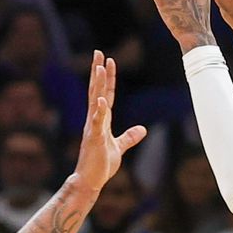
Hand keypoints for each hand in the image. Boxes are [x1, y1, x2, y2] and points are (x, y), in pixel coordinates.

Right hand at [70, 50, 146, 190]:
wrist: (90, 180)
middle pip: (97, 91)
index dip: (108, 78)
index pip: (106, 94)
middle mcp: (95, 120)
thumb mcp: (119, 148)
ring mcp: (93, 128)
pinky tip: (101, 100)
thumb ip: (130, 137)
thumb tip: (143, 129)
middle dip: (98, 71)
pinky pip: (97, 122)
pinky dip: (99, 110)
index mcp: (101, 120)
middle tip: (98, 52)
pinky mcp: (94, 138)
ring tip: (99, 68)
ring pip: (95, 101)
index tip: (108, 61)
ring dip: (97, 84)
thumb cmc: (100, 165)